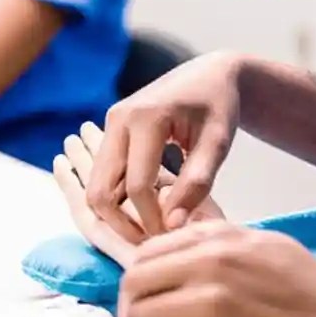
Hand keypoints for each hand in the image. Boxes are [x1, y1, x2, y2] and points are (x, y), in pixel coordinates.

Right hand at [88, 52, 242, 240]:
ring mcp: (110, 123)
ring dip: (117, 214)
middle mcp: (118, 119)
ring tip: (152, 228)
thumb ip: (197, 183)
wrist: (209, 74)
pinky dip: (119, 198)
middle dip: (122, 224)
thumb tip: (173, 225)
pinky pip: (104, 175)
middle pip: (100, 190)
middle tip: (153, 242)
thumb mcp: (218, 144)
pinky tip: (148, 209)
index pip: (137, 186)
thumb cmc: (219, 107)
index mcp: (146, 118)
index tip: (175, 239)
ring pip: (95, 186)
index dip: (152, 220)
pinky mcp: (110, 131)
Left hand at [119, 221, 315, 316]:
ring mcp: (210, 315)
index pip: (144, 254)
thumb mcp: (259, 241)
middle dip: (131, 304)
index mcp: (216, 245)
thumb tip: (169, 239)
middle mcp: (207, 276)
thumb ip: (211, 237)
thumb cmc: (305, 286)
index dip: (135, 273)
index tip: (139, 288)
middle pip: (134, 288)